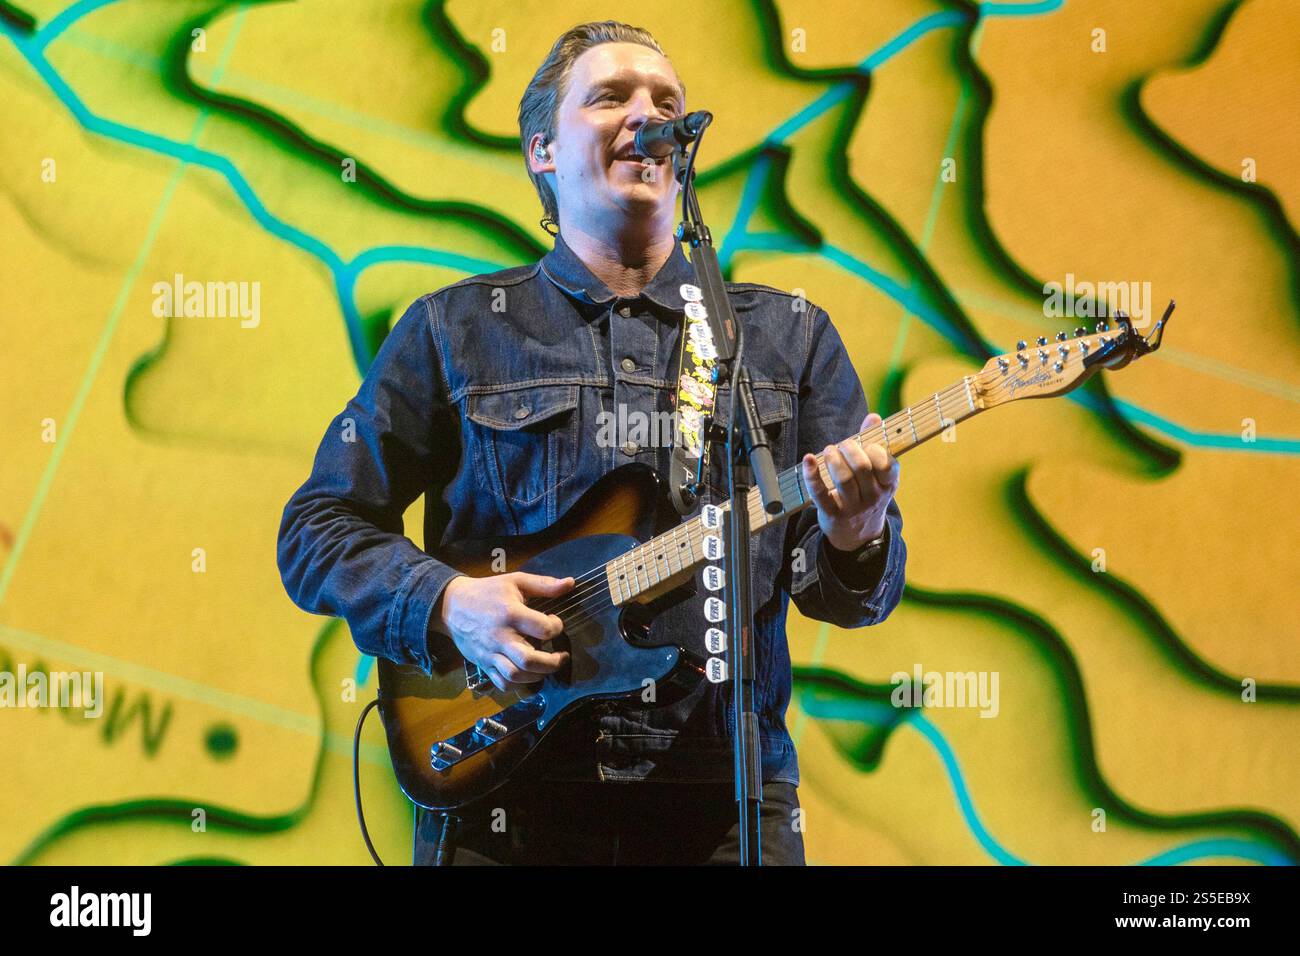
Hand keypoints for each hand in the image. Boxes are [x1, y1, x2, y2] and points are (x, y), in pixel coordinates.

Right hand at [436, 572, 573, 692]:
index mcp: (511, 614)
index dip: (557, 627)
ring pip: (516, 675)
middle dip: (553, 663)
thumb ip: (544, 584)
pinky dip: (519, 685)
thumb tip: (571, 583)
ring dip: (538, 675)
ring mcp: (491, 653)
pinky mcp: (484, 664)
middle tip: (562, 657)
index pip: (543, 629)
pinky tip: (528, 675)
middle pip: (529, 660)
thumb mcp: (516, 581)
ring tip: (547, 667)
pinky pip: (502, 683)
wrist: (452, 606)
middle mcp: (501, 637)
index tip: (555, 623)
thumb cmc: (487, 592)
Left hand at [801, 412, 899, 551]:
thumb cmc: (866, 493)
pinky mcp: (832, 514)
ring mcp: (852, 507)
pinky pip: (820, 493)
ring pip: (843, 479)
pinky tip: (808, 459)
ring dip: (833, 458)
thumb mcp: (876, 474)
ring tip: (829, 451)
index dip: (875, 450)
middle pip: (862, 467)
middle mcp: (873, 497)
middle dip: (849, 449)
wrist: (858, 535)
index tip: (866, 445)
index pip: (887, 464)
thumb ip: (874, 443)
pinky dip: (812, 474)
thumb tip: (873, 417)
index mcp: (888, 484)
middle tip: (842, 445)